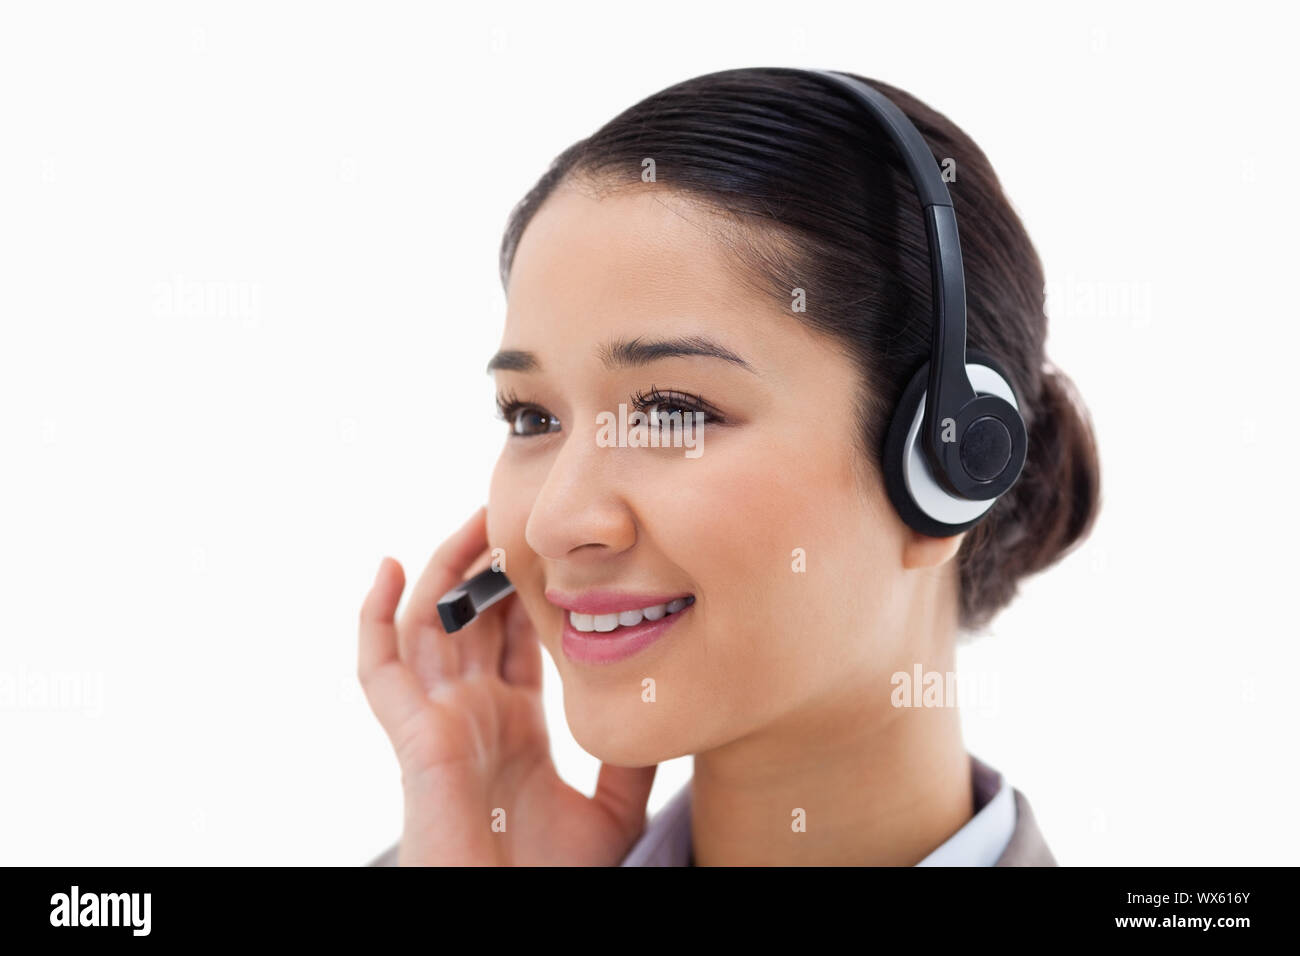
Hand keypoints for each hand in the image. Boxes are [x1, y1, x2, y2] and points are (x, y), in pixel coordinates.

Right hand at [357, 505, 657, 864]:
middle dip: (487, 564)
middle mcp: (470, 710)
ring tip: (473, 518)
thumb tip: (654, 707)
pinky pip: (379, 667)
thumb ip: (628, 757)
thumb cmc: (552, 879)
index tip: (548, 545)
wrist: (509, 912)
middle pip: (471, 616)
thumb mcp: (611, 808)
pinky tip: (387, 567)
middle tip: (515, 512)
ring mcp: (438, 718)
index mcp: (512, 722)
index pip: (512, 637)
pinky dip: (374, 616)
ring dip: (445, 568)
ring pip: (429, 623)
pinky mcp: (413, 734)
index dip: (525, 590)